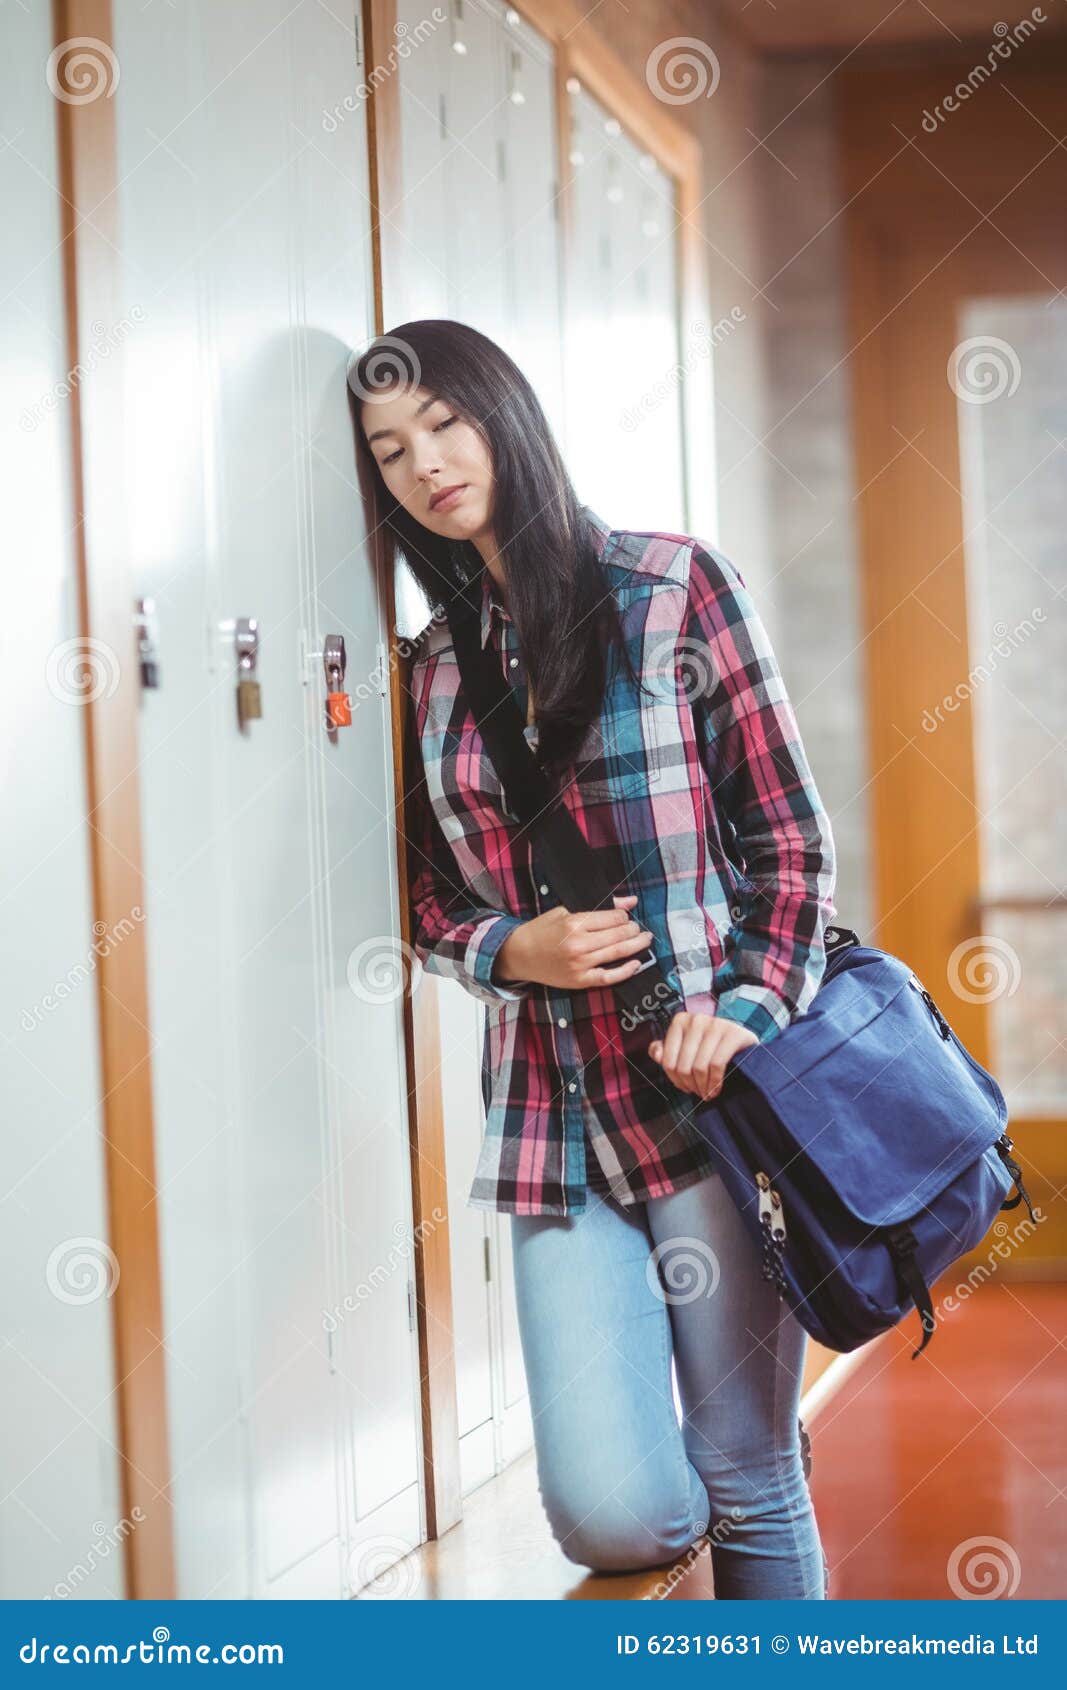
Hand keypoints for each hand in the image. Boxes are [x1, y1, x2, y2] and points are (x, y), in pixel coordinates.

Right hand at [495, 894, 653, 990]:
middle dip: (634, 930)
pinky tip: (636, 964)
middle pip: (619, 934)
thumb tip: (630, 902)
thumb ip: (600, 906)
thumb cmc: (541, 930)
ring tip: (645, 940)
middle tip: (639, 928)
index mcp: (574, 923)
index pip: (613, 918)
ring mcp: (580, 964)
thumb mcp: (565, 911)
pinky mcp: (580, 980)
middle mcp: (579, 944)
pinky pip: (609, 977)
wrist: (520, 955)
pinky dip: (626, 971)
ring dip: (636, 945)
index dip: (624, 916)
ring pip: (618, 953)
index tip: (626, 916)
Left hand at [648, 1012, 757, 1099]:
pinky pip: (717, 1064)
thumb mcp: (686, 1048)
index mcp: (680, 1021)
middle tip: (698, 1094)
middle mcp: (697, 1019)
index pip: (668, 1060)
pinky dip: (715, 1082)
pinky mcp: (733, 1034)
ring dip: (703, 1087)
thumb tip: (657, 1053)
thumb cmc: (711, 1048)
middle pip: (684, 1066)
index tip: (684, 1088)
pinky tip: (717, 1089)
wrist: (743, 1045)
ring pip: (700, 1066)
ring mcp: (716, 1024)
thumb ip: (666, 1051)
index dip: (675, 1080)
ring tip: (708, 1094)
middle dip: (691, 1085)